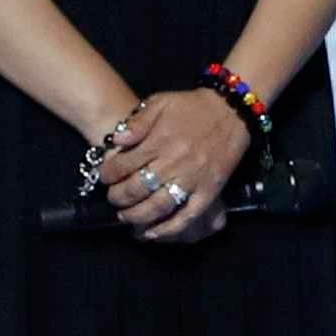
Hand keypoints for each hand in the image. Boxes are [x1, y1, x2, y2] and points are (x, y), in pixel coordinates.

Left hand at [94, 86, 248, 243]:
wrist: (231, 110)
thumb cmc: (192, 106)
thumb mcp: (161, 102)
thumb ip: (137, 121)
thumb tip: (116, 140)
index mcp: (159, 141)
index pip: (124, 165)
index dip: (108, 175)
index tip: (105, 178)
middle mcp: (173, 163)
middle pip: (137, 189)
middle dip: (118, 198)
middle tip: (113, 199)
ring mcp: (192, 180)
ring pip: (158, 207)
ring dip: (137, 216)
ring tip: (126, 217)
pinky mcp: (209, 191)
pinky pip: (187, 216)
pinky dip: (168, 229)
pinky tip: (153, 233)